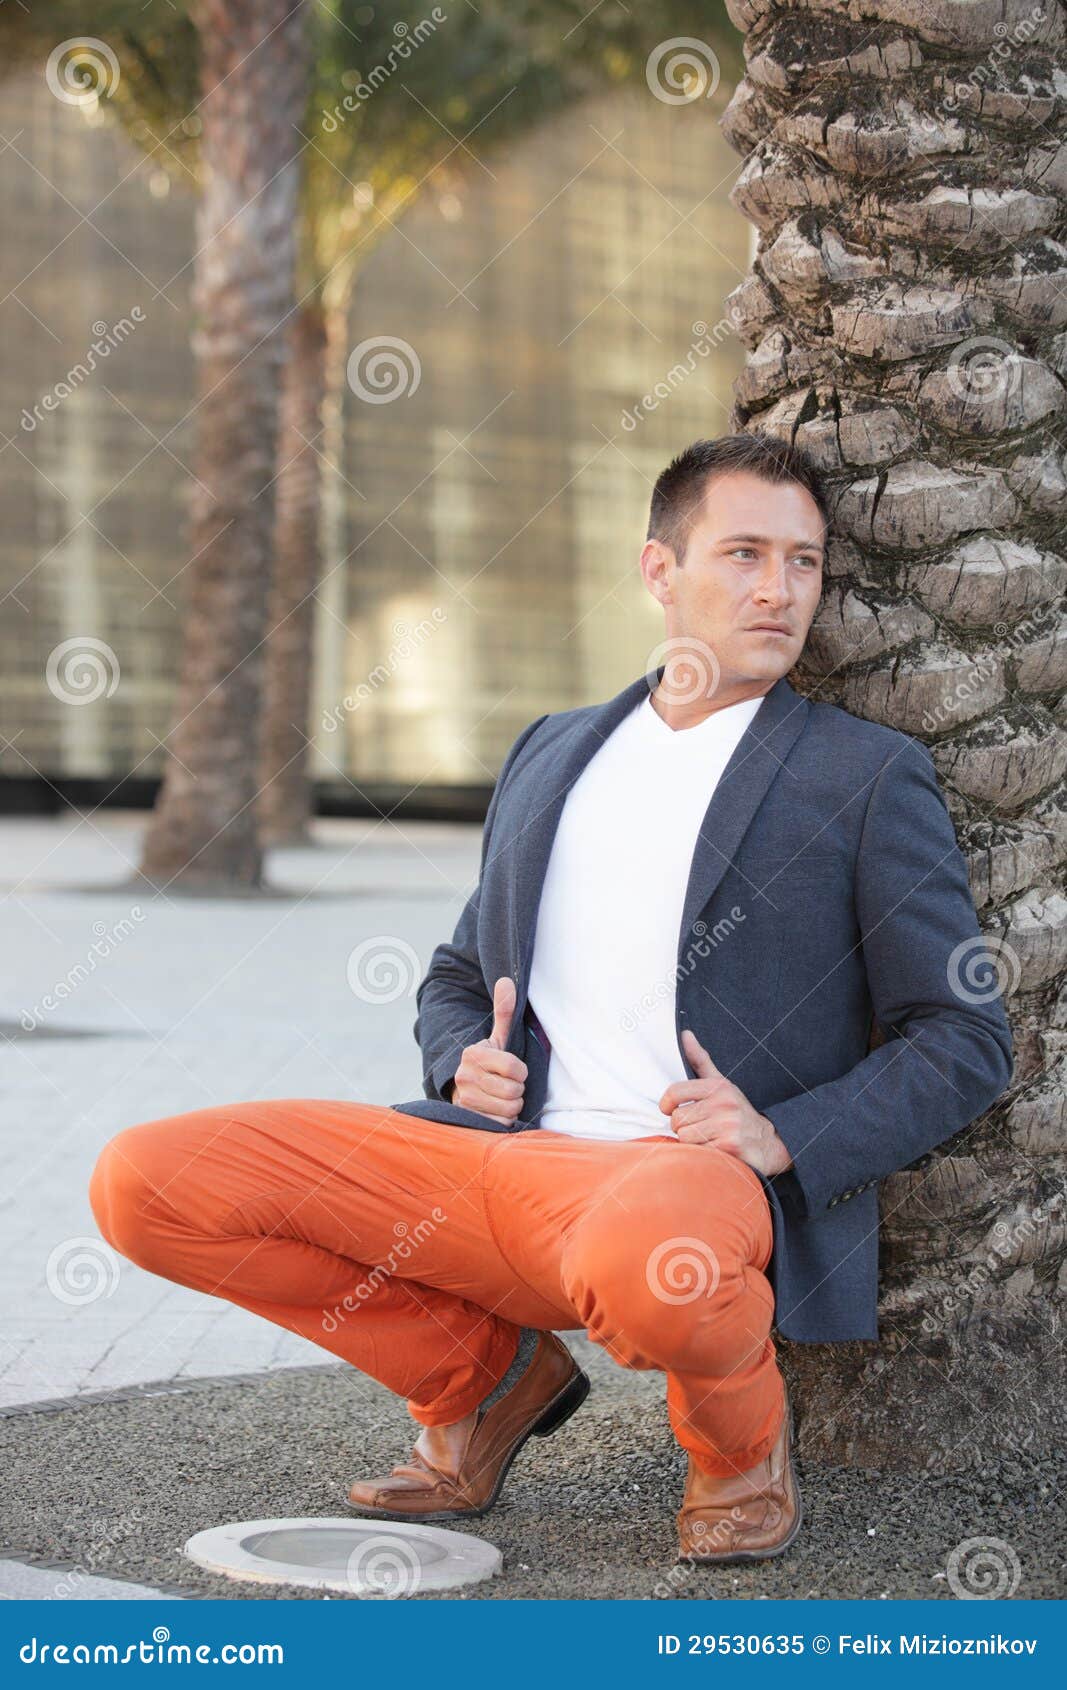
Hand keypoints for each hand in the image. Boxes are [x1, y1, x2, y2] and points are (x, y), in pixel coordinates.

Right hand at [450, 976, 527, 1125]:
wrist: (463, 1090)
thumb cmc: (488, 1063)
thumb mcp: (496, 1039)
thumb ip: (503, 1012)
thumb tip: (507, 980)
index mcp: (473, 1054)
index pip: (515, 1067)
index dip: (521, 1071)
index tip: (514, 1070)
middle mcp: (464, 1076)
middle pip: (514, 1089)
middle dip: (517, 1089)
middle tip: (506, 1085)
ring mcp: (464, 1099)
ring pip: (509, 1107)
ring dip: (511, 1105)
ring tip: (501, 1097)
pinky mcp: (467, 1118)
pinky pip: (500, 1123)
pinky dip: (503, 1119)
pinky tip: (495, 1111)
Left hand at [659, 1028, 792, 1178]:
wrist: (769, 1143)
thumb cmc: (739, 1112)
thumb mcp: (722, 1084)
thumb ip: (700, 1060)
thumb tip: (685, 1034)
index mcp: (718, 1087)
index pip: (675, 1091)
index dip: (666, 1103)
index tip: (668, 1109)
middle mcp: (723, 1104)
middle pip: (677, 1119)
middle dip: (683, 1127)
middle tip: (699, 1128)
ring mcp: (727, 1126)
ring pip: (685, 1137)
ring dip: (692, 1142)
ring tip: (709, 1138)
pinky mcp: (729, 1147)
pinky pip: (697, 1152)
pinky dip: (702, 1154)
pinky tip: (716, 1149)